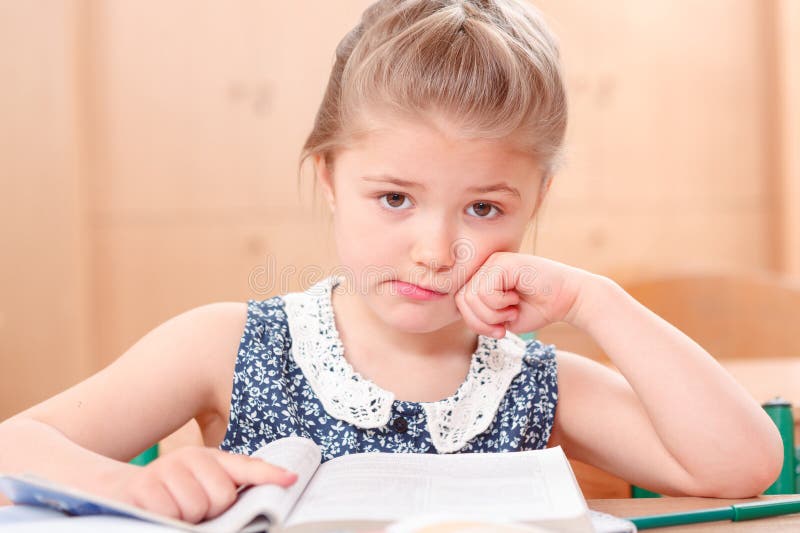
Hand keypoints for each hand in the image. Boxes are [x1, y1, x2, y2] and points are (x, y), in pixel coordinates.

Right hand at [107, 446, 296, 522]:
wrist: (113, 493)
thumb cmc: (166, 495)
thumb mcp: (197, 486)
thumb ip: (228, 485)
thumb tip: (277, 485)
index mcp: (206, 458)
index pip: (244, 466)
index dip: (268, 475)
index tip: (290, 480)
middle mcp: (187, 458)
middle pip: (221, 496)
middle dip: (208, 511)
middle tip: (189, 510)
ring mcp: (164, 470)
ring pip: (196, 508)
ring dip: (183, 518)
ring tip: (169, 511)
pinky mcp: (142, 488)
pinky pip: (169, 513)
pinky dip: (163, 520)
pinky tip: (154, 513)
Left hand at [455, 252, 591, 337]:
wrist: (569, 300)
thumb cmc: (538, 309)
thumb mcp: (502, 318)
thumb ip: (481, 315)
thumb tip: (461, 314)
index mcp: (484, 278)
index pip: (461, 302)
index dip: (475, 322)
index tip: (498, 332)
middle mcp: (486, 266)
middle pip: (462, 299)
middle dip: (480, 322)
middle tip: (503, 326)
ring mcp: (494, 262)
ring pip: (472, 296)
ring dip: (492, 314)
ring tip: (511, 311)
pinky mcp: (503, 262)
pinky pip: (485, 291)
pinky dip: (499, 305)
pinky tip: (516, 301)